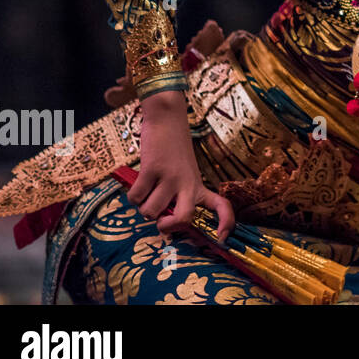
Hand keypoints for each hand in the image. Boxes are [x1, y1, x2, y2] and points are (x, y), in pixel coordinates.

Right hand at [130, 91, 234, 240]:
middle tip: (162, 222)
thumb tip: (161, 224)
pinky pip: (135, 198)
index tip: (222, 238)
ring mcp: (171, 177)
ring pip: (151, 212)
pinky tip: (139, 182)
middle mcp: (188, 183)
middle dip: (169, 226)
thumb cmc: (173, 153)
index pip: (222, 206)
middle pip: (184, 218)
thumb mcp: (183, 175)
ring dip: (143, 206)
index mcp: (199, 186)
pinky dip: (133, 195)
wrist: (167, 120)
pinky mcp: (152, 169)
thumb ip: (177, 197)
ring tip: (148, 190)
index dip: (226, 223)